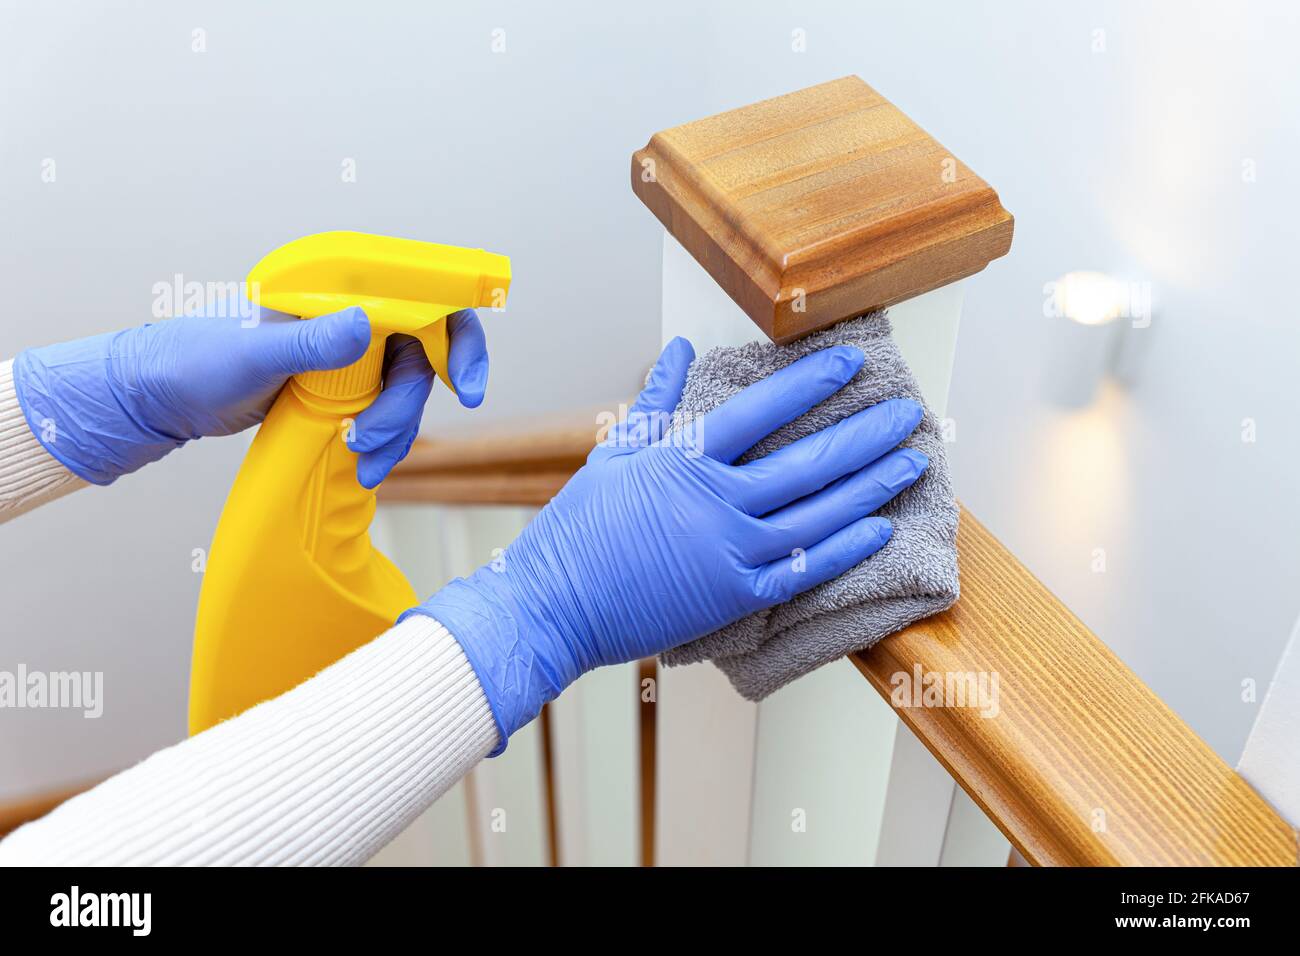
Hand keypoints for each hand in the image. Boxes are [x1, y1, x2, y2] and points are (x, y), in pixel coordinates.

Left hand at [12, 304, 487, 485]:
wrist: (161, 396)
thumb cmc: (195, 362)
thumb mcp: (253, 354)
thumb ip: (310, 341)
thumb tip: (367, 325)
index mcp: (337, 290)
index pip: (422, 298)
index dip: (458, 339)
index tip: (466, 388)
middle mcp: (351, 316)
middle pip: (420, 357)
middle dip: (407, 406)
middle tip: (372, 440)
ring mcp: (348, 354)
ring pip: (405, 391)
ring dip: (394, 431)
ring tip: (360, 461)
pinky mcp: (341, 387)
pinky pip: (384, 412)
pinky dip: (381, 441)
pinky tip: (361, 465)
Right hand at [405, 337, 927, 751]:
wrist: (553, 604)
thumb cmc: (579, 527)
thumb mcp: (614, 453)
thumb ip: (656, 401)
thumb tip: (679, 350)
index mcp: (686, 460)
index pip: (764, 410)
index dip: (813, 383)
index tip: (853, 363)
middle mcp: (718, 502)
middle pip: (810, 463)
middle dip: (867, 436)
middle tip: (908, 416)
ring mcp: (731, 552)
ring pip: (819, 515)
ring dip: (871, 488)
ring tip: (910, 464)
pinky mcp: (735, 596)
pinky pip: (802, 571)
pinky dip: (844, 550)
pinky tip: (878, 529)